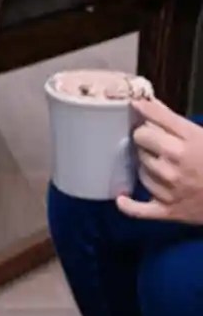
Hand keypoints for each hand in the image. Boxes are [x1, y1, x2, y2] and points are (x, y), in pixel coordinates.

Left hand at [118, 98, 202, 223]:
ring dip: (146, 165)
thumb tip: (152, 105)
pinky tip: (122, 197)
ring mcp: (169, 188)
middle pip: (141, 140)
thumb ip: (179, 123)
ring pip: (140, 169)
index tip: (136, 106)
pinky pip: (137, 209)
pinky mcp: (167, 210)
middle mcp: (176, 162)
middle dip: (145, 137)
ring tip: (160, 163)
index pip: (157, 119)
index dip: (144, 109)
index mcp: (193, 140)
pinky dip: (128, 204)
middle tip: (152, 140)